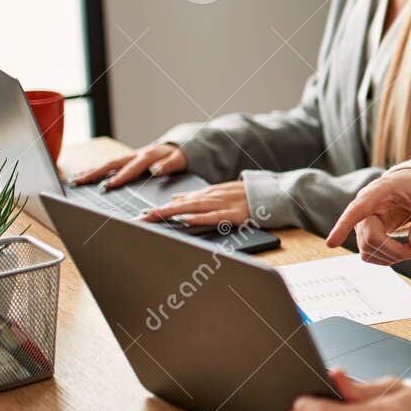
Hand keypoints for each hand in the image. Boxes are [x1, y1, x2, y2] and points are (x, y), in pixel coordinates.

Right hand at [70, 143, 186, 189]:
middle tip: (79, 181)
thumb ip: (169, 165)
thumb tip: (155, 169)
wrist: (179, 146)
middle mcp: (136, 154)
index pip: (132, 168)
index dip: (120, 176)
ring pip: (107, 164)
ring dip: (91, 171)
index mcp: (149, 156)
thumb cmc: (180, 156)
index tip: (108, 185)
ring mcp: (129, 157)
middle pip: (113, 163)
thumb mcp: (181, 160)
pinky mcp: (126, 160)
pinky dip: (95, 170)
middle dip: (95, 173)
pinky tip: (83, 176)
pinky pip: (109, 165)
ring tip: (74, 179)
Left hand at [136, 180, 250, 227]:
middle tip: (142, 219)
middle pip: (182, 204)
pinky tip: (188, 219)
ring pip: (194, 207)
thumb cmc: (242, 196)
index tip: (141, 215)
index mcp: (207, 193)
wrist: (269, 193)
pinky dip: (201, 217)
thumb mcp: (217, 192)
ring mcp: (223, 205)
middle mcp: (212, 197)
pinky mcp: (235, 214)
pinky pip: (216, 216)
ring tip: (156, 217)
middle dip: (160, 211)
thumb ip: (195, 196)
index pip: (179, 201)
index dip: (160, 208)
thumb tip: (174, 198)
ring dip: (174, 212)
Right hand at [325, 168, 410, 264]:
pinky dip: (388, 258)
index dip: (343, 226)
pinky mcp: (367, 234)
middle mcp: (364, 207)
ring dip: (392, 257)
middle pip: (370, 239)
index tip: (330, 243)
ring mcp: (363, 222)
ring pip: (368, 251)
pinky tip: (403, 250)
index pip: (356, 210)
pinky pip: (370, 254)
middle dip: (396, 251)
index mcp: (378, 192)